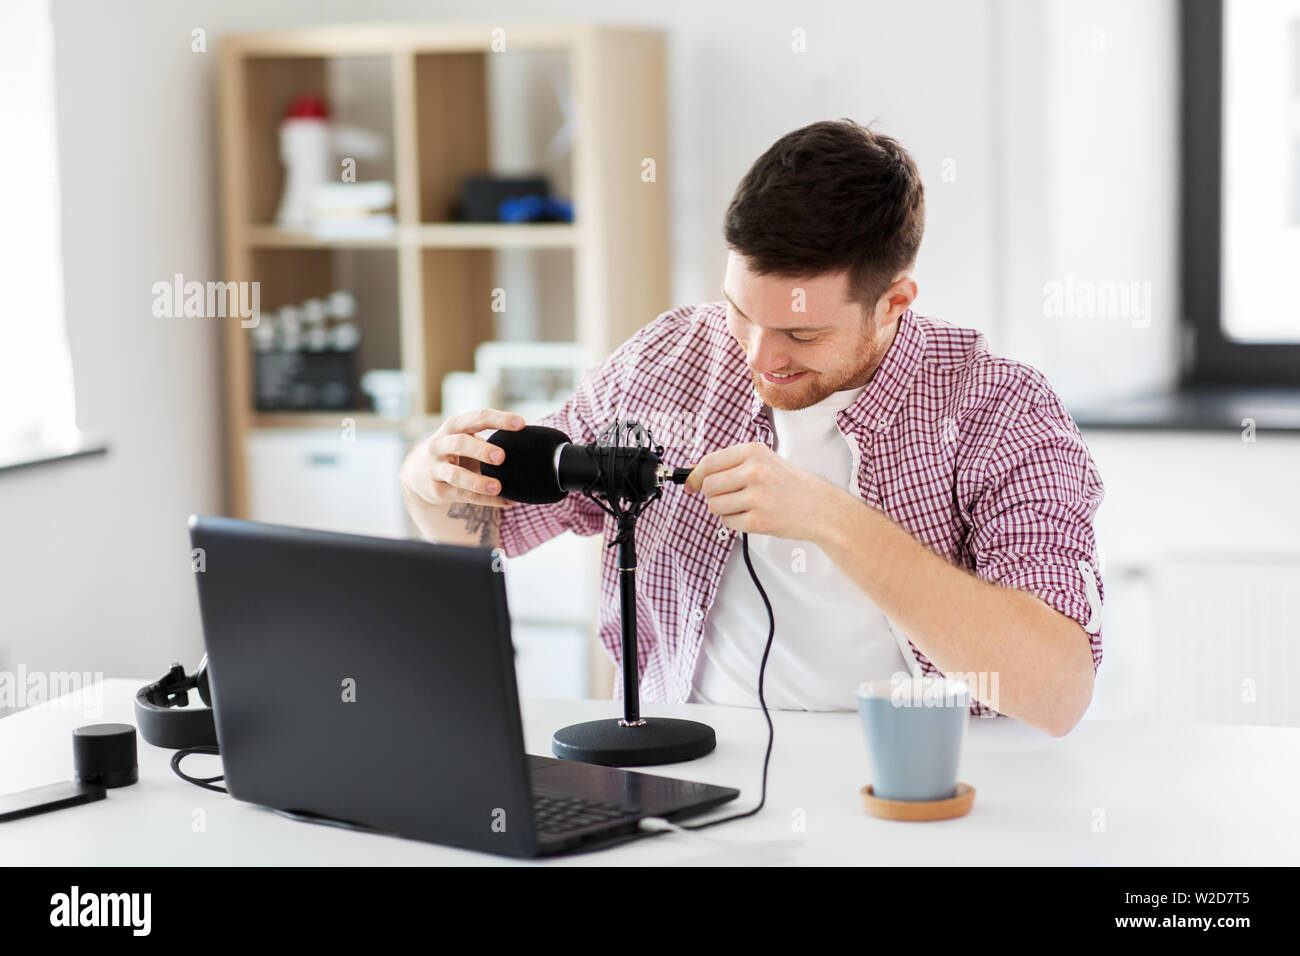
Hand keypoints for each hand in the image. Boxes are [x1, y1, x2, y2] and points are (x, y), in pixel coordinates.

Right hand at [401, 408, 524, 509]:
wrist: (417, 472)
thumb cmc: (454, 451)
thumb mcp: (465, 437)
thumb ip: (489, 438)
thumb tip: (529, 443)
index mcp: (454, 427)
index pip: (477, 418)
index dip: (499, 419)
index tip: (521, 424)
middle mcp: (441, 445)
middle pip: (460, 443)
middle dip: (480, 449)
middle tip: (501, 457)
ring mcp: (436, 469)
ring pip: (456, 475)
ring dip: (478, 481)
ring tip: (498, 486)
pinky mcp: (437, 490)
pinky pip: (463, 496)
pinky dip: (486, 500)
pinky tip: (506, 501)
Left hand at [683, 442, 850, 540]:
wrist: (822, 508)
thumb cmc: (792, 485)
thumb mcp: (765, 462)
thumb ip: (731, 464)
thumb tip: (692, 473)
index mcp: (754, 452)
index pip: (708, 462)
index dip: (694, 475)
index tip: (690, 484)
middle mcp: (755, 471)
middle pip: (708, 486)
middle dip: (712, 494)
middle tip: (729, 496)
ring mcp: (757, 497)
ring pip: (714, 506)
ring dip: (723, 510)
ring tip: (743, 506)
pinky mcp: (759, 520)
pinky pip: (727, 523)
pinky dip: (734, 522)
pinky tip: (752, 516)